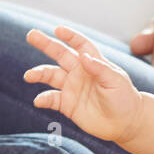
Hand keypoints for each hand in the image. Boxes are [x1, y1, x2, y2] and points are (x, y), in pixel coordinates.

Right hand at [24, 25, 143, 142]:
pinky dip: (43, 99)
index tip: (58, 30)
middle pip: (60, 54)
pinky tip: (39, 101)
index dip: (70, 36)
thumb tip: (83, 56)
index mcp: (94, 63)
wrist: (125, 123)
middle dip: (46, 44)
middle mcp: (80, 72)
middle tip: (31, 35)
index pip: (81, 45)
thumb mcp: (116, 81)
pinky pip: (51, 99)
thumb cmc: (124, 98)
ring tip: (28, 76)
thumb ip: (100, 69)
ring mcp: (72, 88)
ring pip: (51, 75)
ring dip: (39, 73)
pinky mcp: (67, 104)